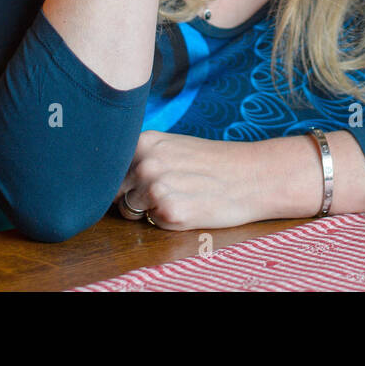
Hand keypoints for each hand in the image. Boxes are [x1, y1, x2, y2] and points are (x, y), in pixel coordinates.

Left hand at [116, 130, 268, 229]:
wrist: (254, 175)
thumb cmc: (216, 162)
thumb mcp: (174, 147)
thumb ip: (143, 157)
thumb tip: (110, 177)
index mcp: (145, 141)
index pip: (109, 167)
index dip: (121, 178)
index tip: (139, 180)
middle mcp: (146, 162)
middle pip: (114, 191)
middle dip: (130, 196)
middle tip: (168, 190)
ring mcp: (156, 187)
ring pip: (129, 210)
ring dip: (147, 210)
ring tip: (180, 196)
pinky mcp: (169, 212)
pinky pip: (152, 223)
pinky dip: (166, 221)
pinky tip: (189, 207)